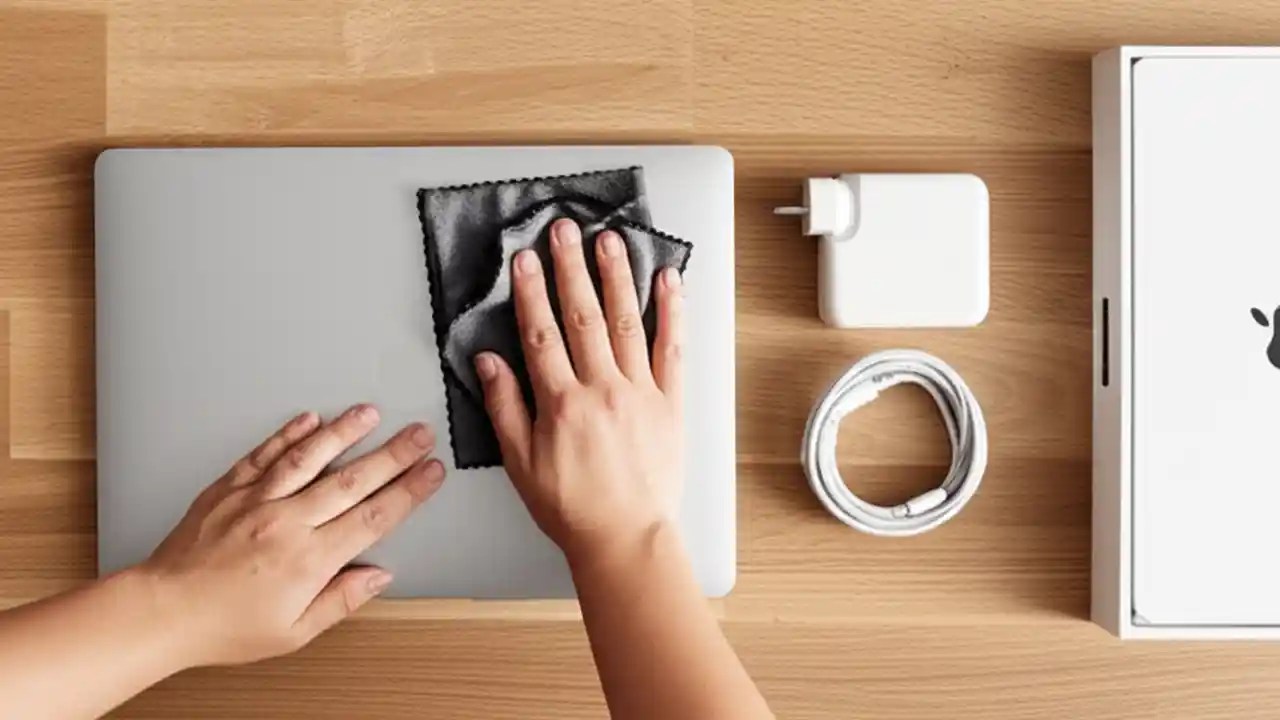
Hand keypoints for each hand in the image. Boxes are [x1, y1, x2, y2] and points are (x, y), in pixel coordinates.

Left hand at [138, 404, 444, 666]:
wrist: (163, 611)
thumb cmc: (223, 625)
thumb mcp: (294, 632)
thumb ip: (342, 600)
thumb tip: (378, 576)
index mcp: (308, 560)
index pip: (373, 517)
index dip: (408, 491)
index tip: (430, 472)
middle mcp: (286, 522)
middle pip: (352, 480)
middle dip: (392, 454)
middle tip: (418, 434)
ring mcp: (256, 500)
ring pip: (309, 457)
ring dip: (344, 432)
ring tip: (371, 413)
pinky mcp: (229, 488)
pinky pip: (264, 454)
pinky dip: (288, 434)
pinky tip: (310, 419)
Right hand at [475, 218, 683, 564]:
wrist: (626, 538)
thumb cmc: (572, 507)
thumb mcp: (521, 463)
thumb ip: (505, 408)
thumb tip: (489, 361)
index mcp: (561, 403)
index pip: (541, 334)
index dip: (531, 293)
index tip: (525, 259)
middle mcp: (602, 389)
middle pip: (583, 316)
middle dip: (571, 268)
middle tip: (564, 230)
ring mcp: (640, 392)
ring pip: (627, 321)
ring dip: (617, 277)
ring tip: (609, 240)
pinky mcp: (670, 402)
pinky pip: (672, 349)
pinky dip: (672, 312)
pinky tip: (668, 281)